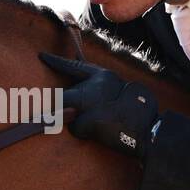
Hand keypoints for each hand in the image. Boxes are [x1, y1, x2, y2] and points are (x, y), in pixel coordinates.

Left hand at [39, 52, 159, 158]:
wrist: (148, 130)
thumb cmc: (137, 112)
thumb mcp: (120, 91)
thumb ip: (100, 89)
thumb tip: (84, 98)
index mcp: (103, 76)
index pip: (74, 67)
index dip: (57, 62)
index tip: (41, 56)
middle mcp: (93, 85)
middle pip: (66, 96)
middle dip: (69, 108)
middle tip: (86, 115)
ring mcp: (89, 103)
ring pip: (68, 113)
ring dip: (78, 121)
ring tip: (98, 125)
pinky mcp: (87, 120)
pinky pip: (77, 129)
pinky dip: (84, 133)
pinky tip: (100, 133)